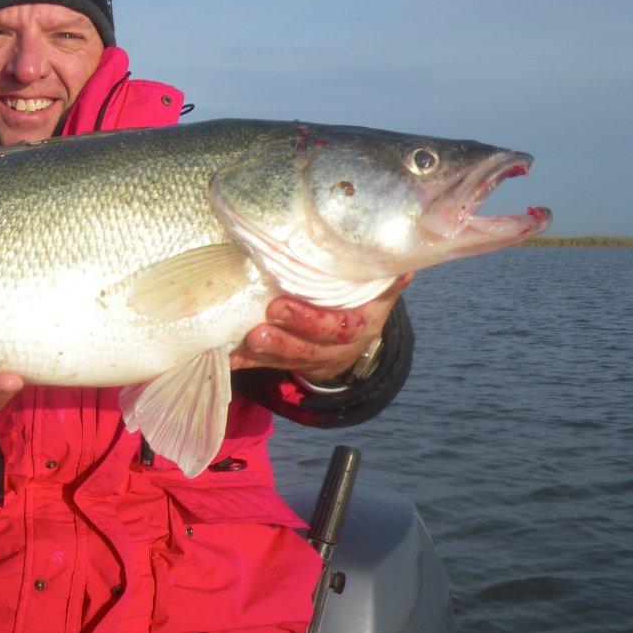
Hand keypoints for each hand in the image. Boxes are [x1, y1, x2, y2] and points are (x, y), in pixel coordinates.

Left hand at [230, 274, 412, 382]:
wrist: (353, 340)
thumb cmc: (360, 299)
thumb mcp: (377, 289)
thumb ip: (384, 278)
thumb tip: (405, 267)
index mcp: (364, 322)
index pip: (342, 324)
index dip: (311, 319)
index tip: (280, 305)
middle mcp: (342, 346)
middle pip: (315, 345)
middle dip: (286, 334)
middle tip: (261, 321)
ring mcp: (317, 359)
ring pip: (291, 359)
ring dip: (265, 351)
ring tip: (245, 339)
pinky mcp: (292, 364)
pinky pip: (268, 365)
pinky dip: (246, 362)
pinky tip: (228, 356)